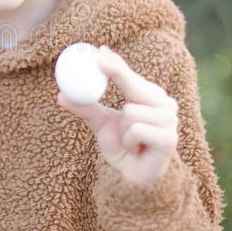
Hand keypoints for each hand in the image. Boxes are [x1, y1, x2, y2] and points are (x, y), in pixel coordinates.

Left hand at [57, 46, 177, 183]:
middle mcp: (166, 105)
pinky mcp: (170, 139)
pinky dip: (128, 142)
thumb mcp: (101, 125)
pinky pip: (137, 130)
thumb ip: (86, 108)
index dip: (116, 64)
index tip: (101, 52)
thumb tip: (61, 96)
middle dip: (118, 74)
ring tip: (130, 141)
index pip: (131, 77)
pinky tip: (137, 150)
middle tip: (101, 61)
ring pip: (131, 112)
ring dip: (122, 131)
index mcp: (152, 97)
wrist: (134, 178)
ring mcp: (171, 121)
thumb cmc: (122, 147)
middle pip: (136, 86)